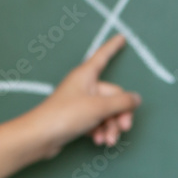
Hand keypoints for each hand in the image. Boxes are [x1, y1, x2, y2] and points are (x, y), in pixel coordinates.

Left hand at [22, 34, 140, 159]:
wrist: (41, 136)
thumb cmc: (67, 115)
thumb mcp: (99, 107)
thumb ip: (121, 102)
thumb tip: (136, 98)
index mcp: (86, 75)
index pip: (103, 56)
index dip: (113, 47)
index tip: (122, 36)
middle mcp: (84, 85)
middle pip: (112, 95)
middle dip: (120, 114)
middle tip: (124, 128)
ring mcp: (80, 102)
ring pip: (106, 111)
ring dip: (111, 126)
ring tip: (109, 140)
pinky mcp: (77, 117)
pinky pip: (97, 120)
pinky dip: (100, 130)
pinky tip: (98, 141)